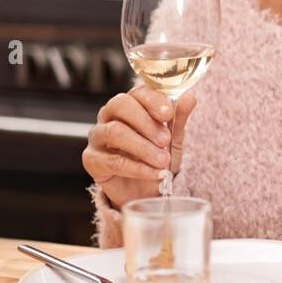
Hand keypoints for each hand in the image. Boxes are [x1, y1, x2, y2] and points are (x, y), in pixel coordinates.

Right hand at [82, 86, 196, 209]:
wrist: (146, 190)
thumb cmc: (157, 156)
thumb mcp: (173, 138)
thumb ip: (179, 118)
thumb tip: (189, 97)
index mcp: (130, 105)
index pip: (137, 92)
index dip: (153, 100)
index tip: (168, 114)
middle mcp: (109, 116)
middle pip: (119, 104)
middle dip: (146, 122)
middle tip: (166, 140)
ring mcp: (97, 137)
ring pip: (114, 131)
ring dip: (143, 147)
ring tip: (163, 160)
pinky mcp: (92, 160)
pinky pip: (112, 160)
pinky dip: (137, 168)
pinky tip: (154, 173)